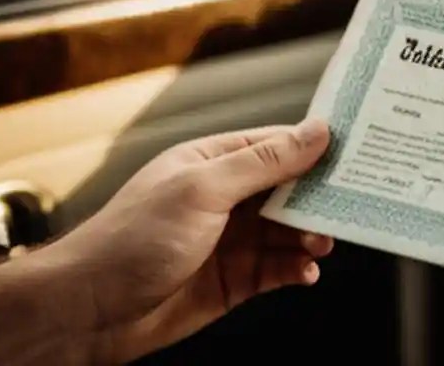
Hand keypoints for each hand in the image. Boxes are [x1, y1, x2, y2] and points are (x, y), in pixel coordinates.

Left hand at [56, 118, 334, 361]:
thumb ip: (265, 162)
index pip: (276, 146)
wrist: (87, 311)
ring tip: (322, 243)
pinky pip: (278, 270)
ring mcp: (229, 241)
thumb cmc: (131, 240)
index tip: (356, 152)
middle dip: (319, 198)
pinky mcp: (233, 281)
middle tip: (349, 204)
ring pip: (289, 232)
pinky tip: (305, 272)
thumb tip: (315, 132)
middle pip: (289, 190)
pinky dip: (297, 270)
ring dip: (311, 237)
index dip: (315, 148)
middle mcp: (223, 199)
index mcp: (212, 163)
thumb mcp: (204, 189)